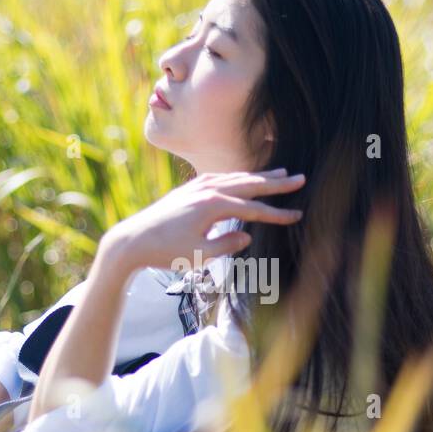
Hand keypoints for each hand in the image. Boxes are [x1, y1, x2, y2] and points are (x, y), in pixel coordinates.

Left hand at [99, 168, 304, 273]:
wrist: (132, 240)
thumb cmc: (165, 252)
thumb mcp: (199, 256)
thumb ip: (226, 245)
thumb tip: (247, 235)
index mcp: (213, 206)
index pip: (254, 209)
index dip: (277, 214)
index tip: (298, 215)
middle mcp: (207, 190)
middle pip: (249, 184)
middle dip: (276, 183)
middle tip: (300, 178)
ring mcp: (197, 187)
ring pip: (236, 178)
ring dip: (259, 177)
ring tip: (280, 174)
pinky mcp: (189, 189)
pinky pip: (222, 179)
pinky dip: (239, 178)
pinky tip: (246, 179)